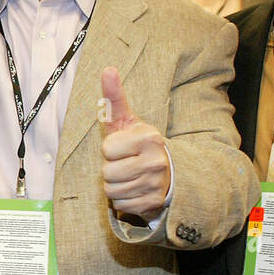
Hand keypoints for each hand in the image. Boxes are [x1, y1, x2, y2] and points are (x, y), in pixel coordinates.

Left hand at [100, 67, 170, 218]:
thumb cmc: (137, 144)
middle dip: (111, 169)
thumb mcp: (127, 121)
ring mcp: (156, 184)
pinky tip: (135, 190)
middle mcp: (156, 161)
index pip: (107, 149)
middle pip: (107, 172)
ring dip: (115, 185)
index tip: (123, 147)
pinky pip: (120, 205)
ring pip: (111, 191)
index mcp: (149, 137)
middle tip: (126, 163)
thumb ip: (114, 98)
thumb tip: (107, 69)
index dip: (110, 149)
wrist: (166, 173)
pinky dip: (123, 199)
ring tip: (130, 176)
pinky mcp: (153, 204)